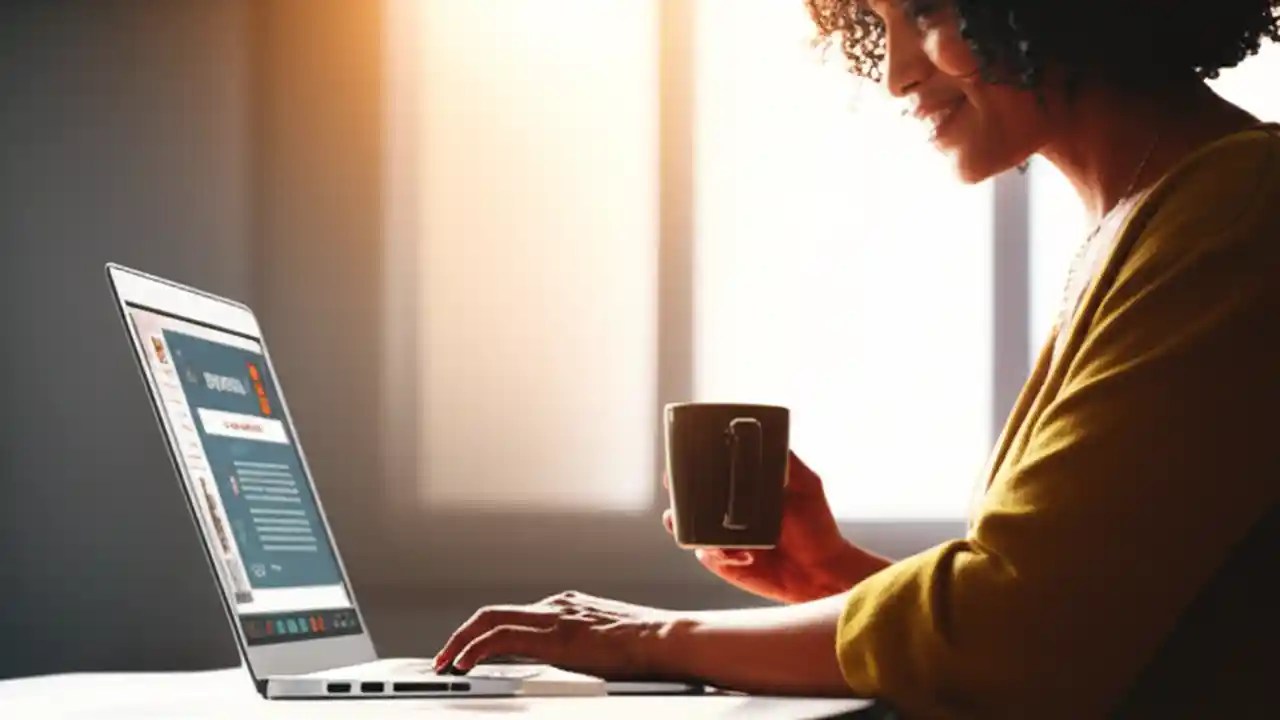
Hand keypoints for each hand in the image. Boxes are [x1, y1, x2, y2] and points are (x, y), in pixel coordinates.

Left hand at [432, 590, 676, 679]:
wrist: (666, 638)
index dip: (484, 634)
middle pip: (494, 613)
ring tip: (446, 664)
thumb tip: (570, 661)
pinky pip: (504, 637)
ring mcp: (554, 618)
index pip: (514, 616)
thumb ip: (582, 644)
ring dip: (461, 643)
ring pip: (492, 620)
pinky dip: (477, 649)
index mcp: (566, 607)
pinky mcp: (555, 637)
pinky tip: (467, 663)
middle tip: (443, 658)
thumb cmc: (646, 645)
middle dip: (462, 635)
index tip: (468, 652)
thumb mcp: (605, 640)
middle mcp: (556, 606)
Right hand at [663, 451, 882, 603]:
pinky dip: (718, 553)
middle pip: (688, 499)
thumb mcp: (806, 485)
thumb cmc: (816, 527)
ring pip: (688, 527)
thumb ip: (787, 462)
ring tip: (709, 532)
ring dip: (686, 525)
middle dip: (676, 495)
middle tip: (676, 494)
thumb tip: (770, 437)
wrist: (819, 572)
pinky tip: (745, 555)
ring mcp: (722, 537)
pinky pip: (705, 553)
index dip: (689, 465)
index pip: (709, 472)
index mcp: (743, 488)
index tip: (680, 460)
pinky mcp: (723, 562)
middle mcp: (727, 511)